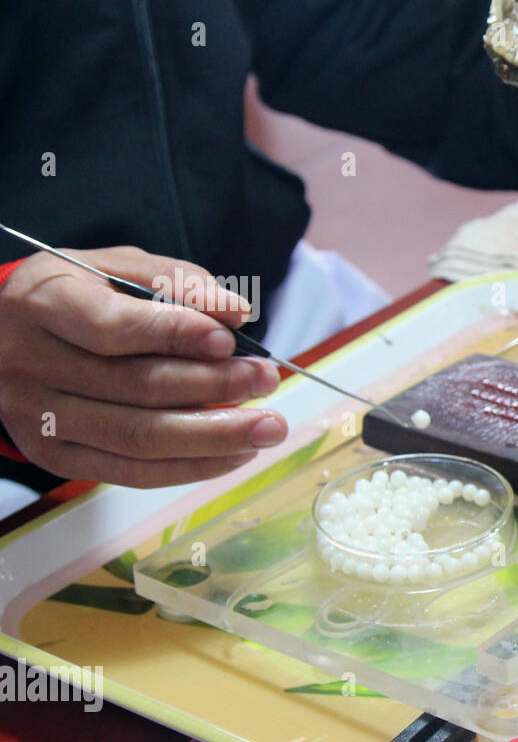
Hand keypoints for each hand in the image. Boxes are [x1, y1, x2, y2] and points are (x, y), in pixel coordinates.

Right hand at [0, 246, 284, 487]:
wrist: (5, 338)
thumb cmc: (78, 297)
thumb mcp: (117, 268)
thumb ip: (176, 281)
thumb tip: (234, 313)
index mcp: (44, 304)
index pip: (111, 327)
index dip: (175, 335)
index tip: (229, 341)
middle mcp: (31, 364)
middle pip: (133, 387)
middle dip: (213, 386)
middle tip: (266, 379)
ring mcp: (39, 417)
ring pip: (137, 438)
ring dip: (214, 436)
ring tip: (268, 427)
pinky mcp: (55, 457)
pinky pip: (131, 473)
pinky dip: (191, 467)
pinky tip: (236, 454)